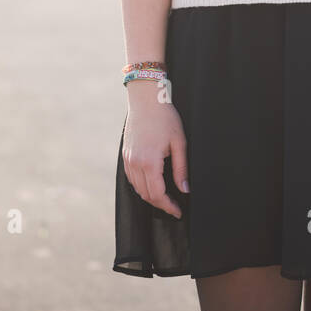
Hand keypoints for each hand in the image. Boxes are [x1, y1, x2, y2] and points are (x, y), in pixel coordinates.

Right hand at [122, 84, 188, 217]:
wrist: (145, 99)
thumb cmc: (165, 117)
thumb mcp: (179, 142)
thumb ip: (181, 168)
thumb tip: (185, 189)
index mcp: (149, 162)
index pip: (158, 194)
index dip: (168, 206)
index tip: (178, 211)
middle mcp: (135, 163)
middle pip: (146, 195)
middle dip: (161, 204)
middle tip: (174, 206)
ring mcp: (128, 159)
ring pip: (137, 188)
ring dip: (150, 196)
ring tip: (165, 197)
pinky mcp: (125, 155)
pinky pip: (131, 178)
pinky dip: (141, 186)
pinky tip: (152, 184)